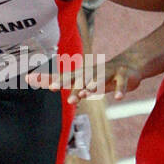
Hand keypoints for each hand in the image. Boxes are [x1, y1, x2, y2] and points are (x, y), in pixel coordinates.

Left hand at [27, 51, 144, 104]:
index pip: (64, 77)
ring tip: (84, 94)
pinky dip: (120, 90)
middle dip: (70, 86)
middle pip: (80, 79)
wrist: (129, 65)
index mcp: (83, 74)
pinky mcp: (124, 75)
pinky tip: (118, 98)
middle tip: (57, 92)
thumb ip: (66, 81)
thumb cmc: (101, 75)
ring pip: (99, 80)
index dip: (51, 80)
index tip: (34, 80)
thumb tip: (45, 83)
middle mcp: (93, 72)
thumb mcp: (83, 79)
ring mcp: (108, 72)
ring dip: (92, 86)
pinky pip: (121, 83)